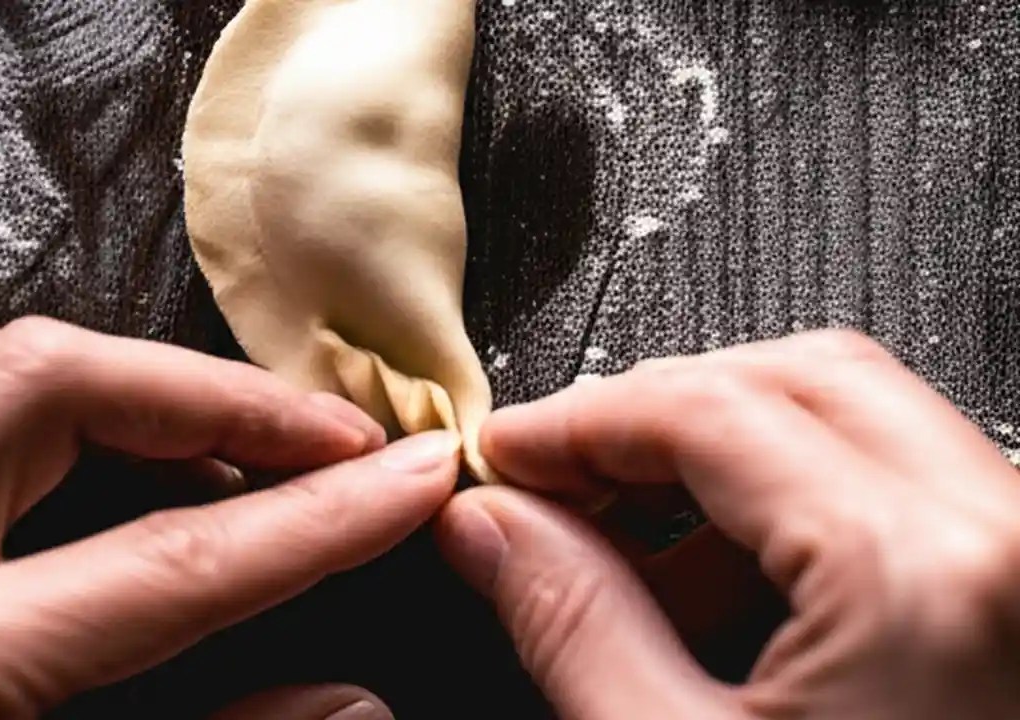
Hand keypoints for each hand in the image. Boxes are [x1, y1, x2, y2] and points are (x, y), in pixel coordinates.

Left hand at [0, 317, 458, 718]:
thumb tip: (353, 704)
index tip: (403, 479)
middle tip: (322, 439)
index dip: (317, 514)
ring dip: (124, 386)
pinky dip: (40, 412)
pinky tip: (119, 468)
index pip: (172, 560)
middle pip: (52, 387)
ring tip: (230, 442)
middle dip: (215, 399)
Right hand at [437, 329, 1019, 718]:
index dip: (581, 420)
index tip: (508, 453)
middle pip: (798, 379)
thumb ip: (570, 621)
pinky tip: (725, 597)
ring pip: (857, 426)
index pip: (711, 409)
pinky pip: (902, 499)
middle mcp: (1007, 547)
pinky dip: (794, 517)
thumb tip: (497, 528)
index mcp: (924, 580)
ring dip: (726, 463)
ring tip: (633, 553)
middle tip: (562, 477)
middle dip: (658, 414)